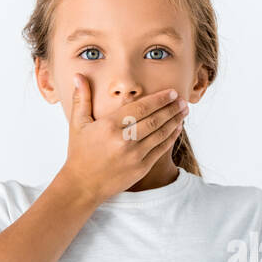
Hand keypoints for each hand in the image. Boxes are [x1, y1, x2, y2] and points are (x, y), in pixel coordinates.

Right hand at [59, 74, 188, 202]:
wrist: (82, 186)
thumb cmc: (80, 153)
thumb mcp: (77, 124)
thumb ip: (81, 98)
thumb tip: (78, 76)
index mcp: (109, 125)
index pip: (141, 108)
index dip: (159, 99)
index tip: (172, 93)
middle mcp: (124, 140)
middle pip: (155, 119)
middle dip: (172, 108)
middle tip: (184, 100)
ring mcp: (134, 155)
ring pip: (160, 134)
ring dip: (175, 121)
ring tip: (184, 112)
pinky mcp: (141, 168)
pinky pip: (160, 149)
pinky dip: (171, 138)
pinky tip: (177, 128)